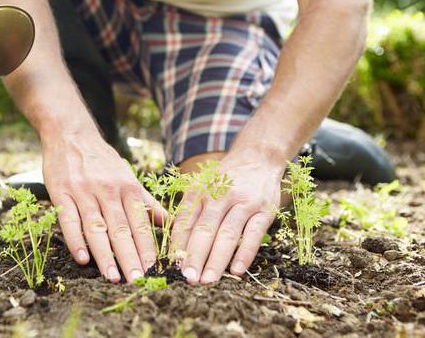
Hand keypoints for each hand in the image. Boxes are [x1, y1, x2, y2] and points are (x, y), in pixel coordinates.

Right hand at [42, 131, 164, 282]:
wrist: (71, 135)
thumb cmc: (103, 161)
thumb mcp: (129, 177)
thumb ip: (147, 202)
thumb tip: (170, 224)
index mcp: (128, 188)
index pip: (141, 224)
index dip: (148, 248)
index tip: (155, 271)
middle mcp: (108, 191)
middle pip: (121, 229)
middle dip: (130, 256)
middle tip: (138, 280)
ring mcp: (84, 192)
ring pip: (97, 227)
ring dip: (105, 254)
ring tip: (113, 277)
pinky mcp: (62, 193)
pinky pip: (69, 219)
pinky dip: (75, 239)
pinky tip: (82, 258)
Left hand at [171, 153, 284, 283]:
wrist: (258, 157)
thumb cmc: (224, 180)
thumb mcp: (202, 187)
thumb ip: (190, 213)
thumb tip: (176, 248)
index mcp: (200, 191)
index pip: (185, 221)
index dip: (178, 244)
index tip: (173, 266)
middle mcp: (220, 195)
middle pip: (205, 229)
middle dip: (195, 256)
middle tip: (188, 278)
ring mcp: (244, 202)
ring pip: (227, 234)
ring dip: (217, 259)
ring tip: (207, 280)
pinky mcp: (264, 210)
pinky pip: (254, 234)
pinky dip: (245, 253)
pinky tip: (236, 270)